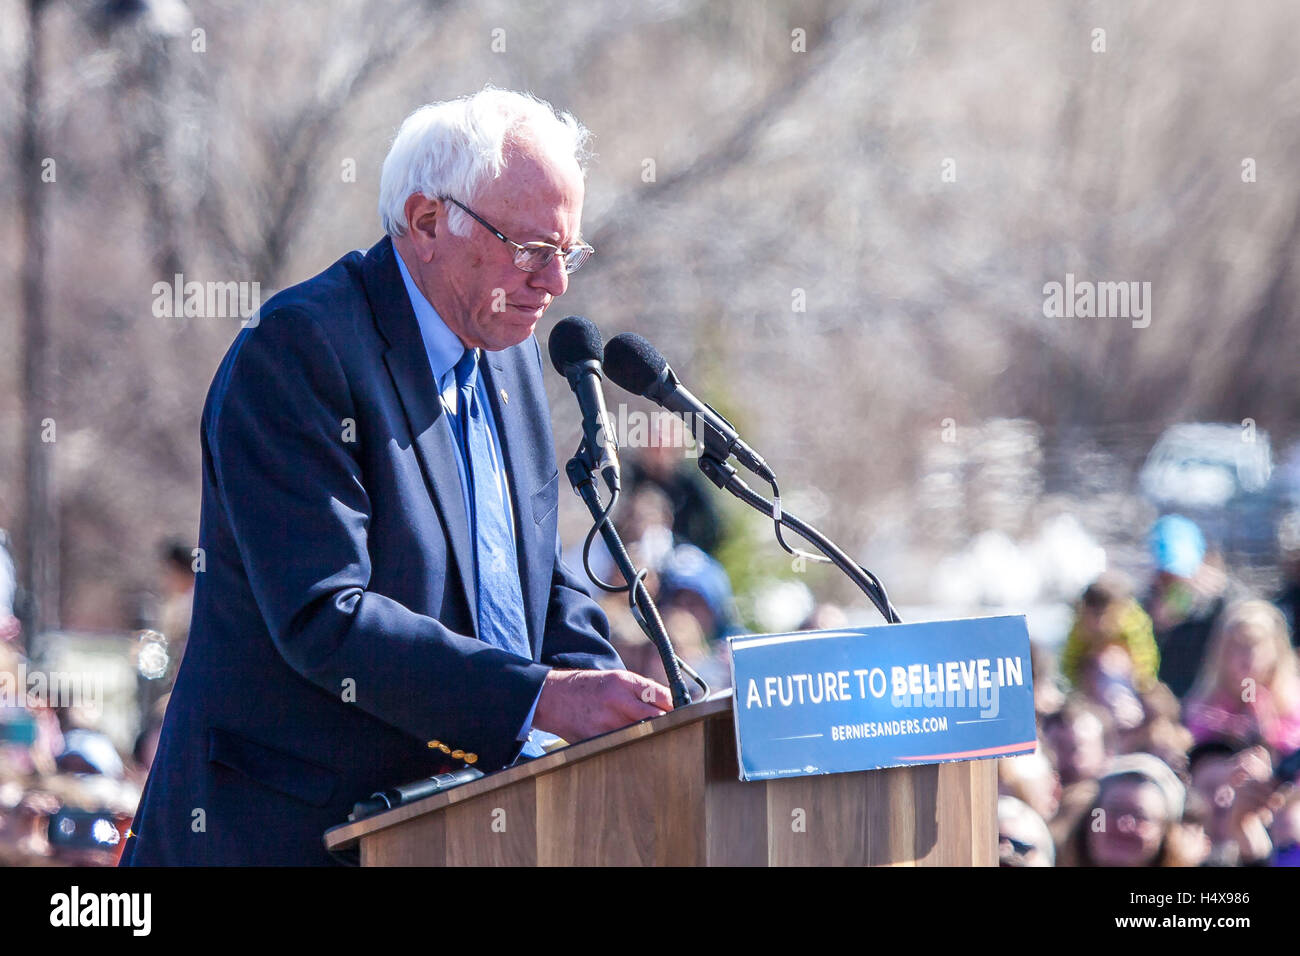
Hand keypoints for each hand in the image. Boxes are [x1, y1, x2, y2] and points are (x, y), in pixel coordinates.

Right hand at [532, 669, 671, 743]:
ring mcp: (607, 722)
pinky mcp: (598, 739)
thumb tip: (671, 703)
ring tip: (658, 740)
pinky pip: (623, 746)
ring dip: (652, 738)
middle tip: (677, 729)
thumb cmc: (589, 686)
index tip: (684, 713)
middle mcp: (617, 701)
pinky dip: (633, 747)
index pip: (663, 697)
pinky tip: (635, 747)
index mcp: (624, 682)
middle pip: (657, 718)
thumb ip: (643, 690)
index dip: (677, 707)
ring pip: (643, 735)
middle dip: (669, 724)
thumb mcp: (616, 678)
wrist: (553, 697)